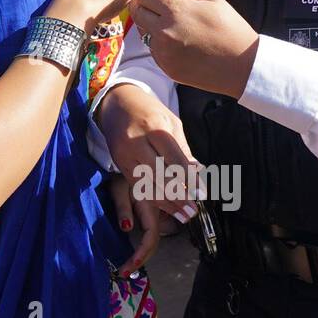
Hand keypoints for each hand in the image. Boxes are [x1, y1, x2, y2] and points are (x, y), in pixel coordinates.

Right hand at [95, 83, 200, 272]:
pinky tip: (168, 207)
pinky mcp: (119, 164)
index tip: (201, 194)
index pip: (174, 160)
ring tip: (184, 215)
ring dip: (167, 204)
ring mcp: (125, 155)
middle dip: (179, 197)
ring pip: (147, 186)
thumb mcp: (171, 123)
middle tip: (193, 210)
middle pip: (159, 176)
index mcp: (154, 128)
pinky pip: (138, 187)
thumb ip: (183, 149)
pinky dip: (154, 199)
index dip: (189, 180)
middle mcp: (136, 142)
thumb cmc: (149, 111)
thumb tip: (197, 174)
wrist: (116, 102)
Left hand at [107, 173, 174, 274]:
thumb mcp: (118, 189)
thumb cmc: (122, 174)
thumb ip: (123, 208)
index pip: (150, 239)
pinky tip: (135, 252)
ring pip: (154, 238)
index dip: (141, 256)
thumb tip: (126, 228)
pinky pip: (152, 232)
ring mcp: (156, 214)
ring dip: (143, 253)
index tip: (127, 269)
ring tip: (128, 266)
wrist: (132, 160)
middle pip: (153, 243)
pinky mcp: (153, 213)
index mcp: (150, 210)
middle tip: (124, 273)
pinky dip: (144, 244)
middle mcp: (157, 214)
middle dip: (140, 259)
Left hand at [130, 0, 258, 95]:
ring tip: (173, 25)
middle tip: (156, 5)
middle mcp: (164, 31)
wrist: (242, 66)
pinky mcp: (166, 67)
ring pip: (143, 32)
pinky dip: (159, 44)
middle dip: (142, 5)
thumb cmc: (231, 29)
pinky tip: (178, 42)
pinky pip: (153, 51)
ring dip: (151, 25)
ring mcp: (164, 52)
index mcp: (175, 10)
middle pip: (137, 12)